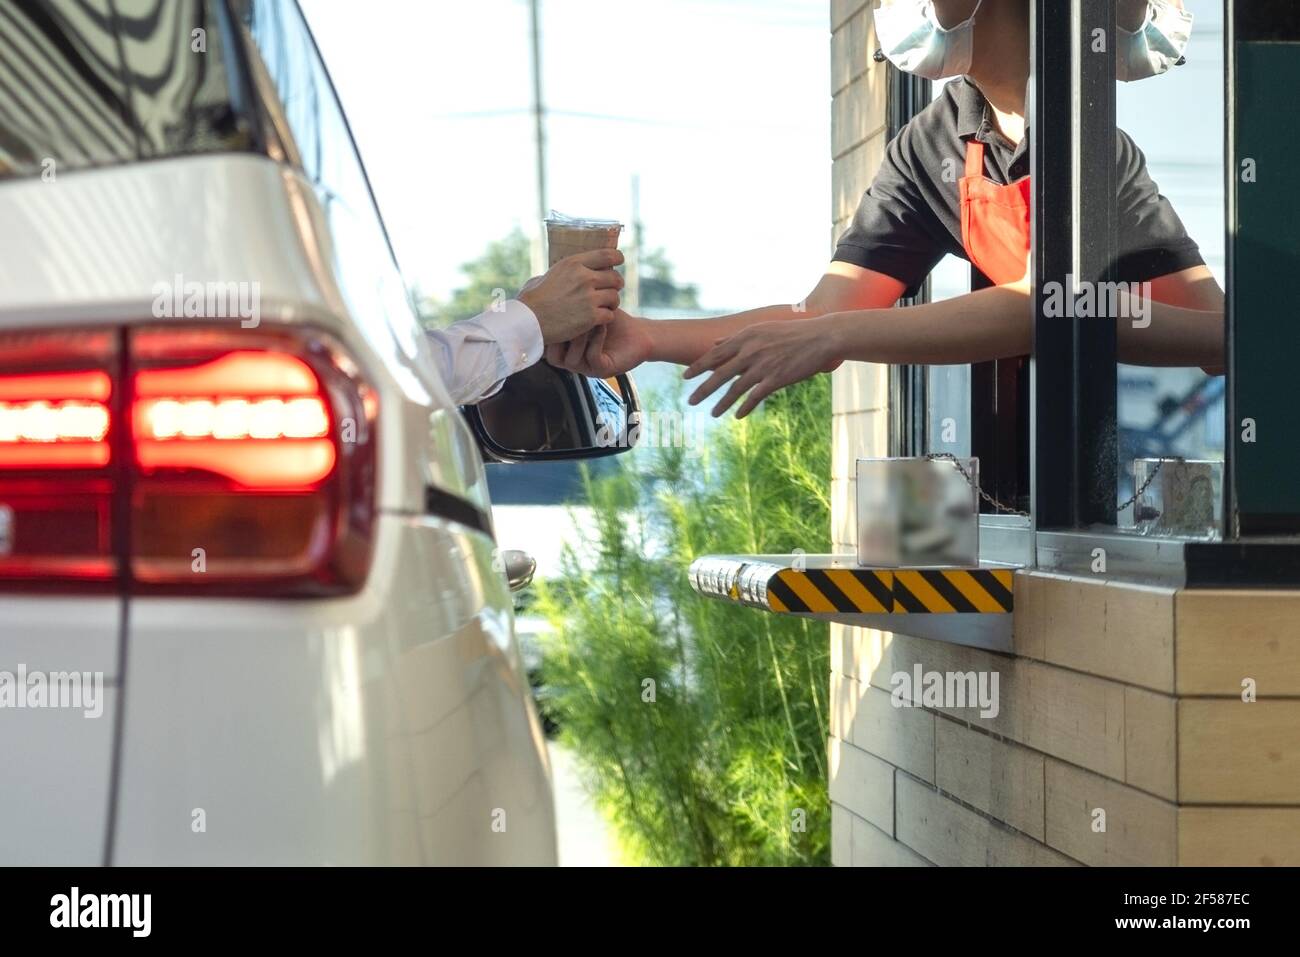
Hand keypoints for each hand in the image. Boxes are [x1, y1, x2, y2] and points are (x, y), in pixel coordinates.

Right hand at [519, 249, 624, 343]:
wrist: (528, 321)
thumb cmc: (532, 300)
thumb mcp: (547, 275)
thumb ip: (564, 272)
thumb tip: (570, 271)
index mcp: (574, 264)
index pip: (607, 254)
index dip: (618, 258)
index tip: (619, 262)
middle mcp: (584, 278)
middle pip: (615, 277)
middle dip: (616, 285)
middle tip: (612, 290)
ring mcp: (589, 298)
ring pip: (615, 297)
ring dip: (612, 304)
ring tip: (604, 307)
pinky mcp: (591, 317)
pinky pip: (610, 315)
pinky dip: (605, 318)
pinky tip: (597, 321)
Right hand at [545, 309, 654, 376]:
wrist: (636, 334)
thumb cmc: (608, 320)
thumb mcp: (583, 308)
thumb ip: (564, 301)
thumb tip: (538, 280)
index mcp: (563, 351)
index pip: (546, 345)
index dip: (548, 329)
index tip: (553, 309)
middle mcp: (571, 362)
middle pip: (553, 356)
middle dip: (559, 336)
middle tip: (567, 314)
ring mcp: (586, 368)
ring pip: (572, 359)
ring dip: (578, 339)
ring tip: (588, 319)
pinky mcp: (603, 370)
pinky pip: (593, 358)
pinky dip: (595, 341)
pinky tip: (601, 325)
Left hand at [684, 318, 843, 417]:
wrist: (821, 337)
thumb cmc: (791, 332)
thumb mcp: (760, 329)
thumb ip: (736, 338)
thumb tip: (714, 343)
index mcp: (746, 337)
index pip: (715, 354)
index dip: (698, 366)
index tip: (685, 377)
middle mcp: (751, 351)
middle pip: (720, 373)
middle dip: (703, 389)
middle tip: (690, 401)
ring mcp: (763, 365)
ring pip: (736, 388)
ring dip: (722, 403)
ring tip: (712, 414)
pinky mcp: (777, 378)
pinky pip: (756, 396)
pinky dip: (745, 407)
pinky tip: (738, 416)